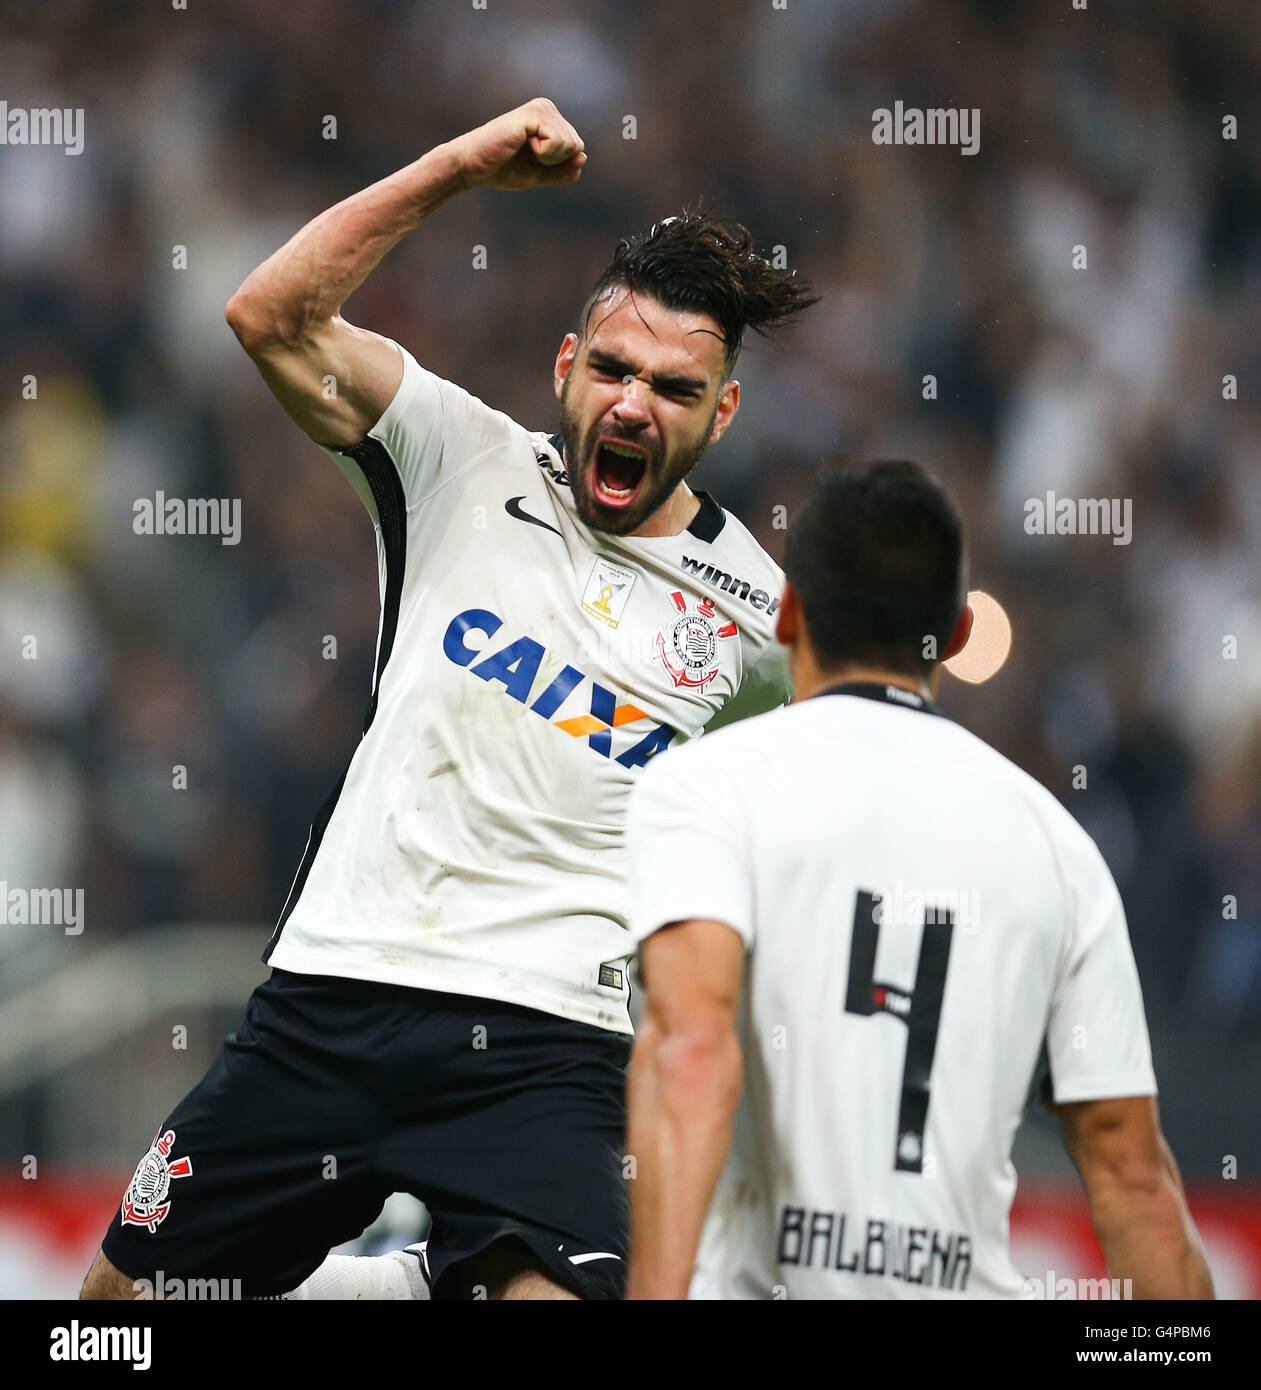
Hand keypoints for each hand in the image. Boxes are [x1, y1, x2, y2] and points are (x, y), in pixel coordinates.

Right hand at [450, 97, 586, 191]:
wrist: (472, 166)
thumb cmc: (500, 169)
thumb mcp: (538, 174)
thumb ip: (561, 170)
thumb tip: (583, 158)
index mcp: (549, 119)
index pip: (576, 148)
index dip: (557, 164)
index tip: (530, 159)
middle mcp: (546, 108)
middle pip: (576, 145)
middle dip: (554, 161)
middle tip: (526, 156)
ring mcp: (540, 108)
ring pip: (571, 144)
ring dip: (548, 158)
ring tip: (523, 150)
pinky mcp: (533, 114)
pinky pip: (557, 142)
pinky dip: (543, 154)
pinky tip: (523, 145)